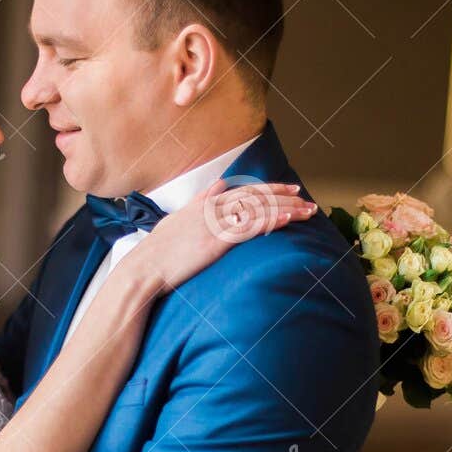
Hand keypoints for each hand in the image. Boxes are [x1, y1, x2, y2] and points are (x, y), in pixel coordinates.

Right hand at [131, 181, 315, 292]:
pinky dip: (268, 221)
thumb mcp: (179, 217)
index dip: (270, 188)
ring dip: (285, 209)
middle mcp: (212, 209)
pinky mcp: (215, 242)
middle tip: (306, 198)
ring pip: (256, 210)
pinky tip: (285, 220)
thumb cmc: (159, 249)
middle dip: (285, 197)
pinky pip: (247, 228)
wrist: (144, 268)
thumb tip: (218, 183)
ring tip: (307, 211)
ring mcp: (214, 224)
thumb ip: (201, 200)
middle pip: (256, 197)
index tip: (289, 188)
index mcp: (205, 203)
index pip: (245, 190)